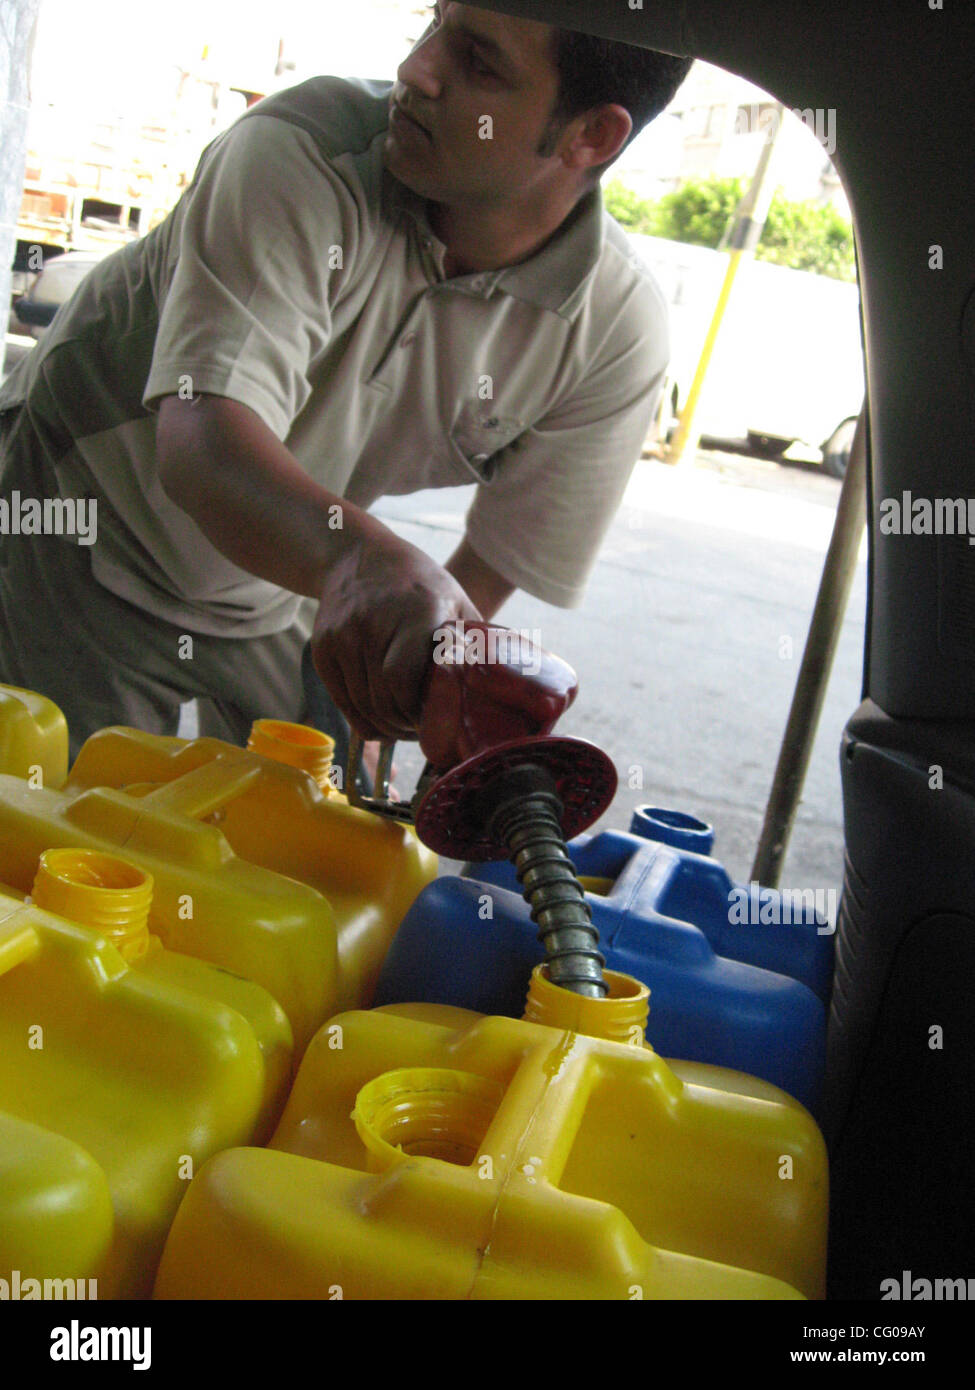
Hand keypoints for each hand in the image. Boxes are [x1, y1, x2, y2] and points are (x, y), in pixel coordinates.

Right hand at [311, 520, 480, 741]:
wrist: (357, 556)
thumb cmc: (417, 584)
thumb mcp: (455, 600)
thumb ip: (475, 641)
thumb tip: (509, 680)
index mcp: (414, 612)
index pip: (401, 679)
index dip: (418, 710)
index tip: (437, 718)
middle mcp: (371, 623)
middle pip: (383, 700)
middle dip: (405, 725)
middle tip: (423, 731)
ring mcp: (341, 636)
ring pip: (362, 707)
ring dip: (385, 726)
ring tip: (405, 726)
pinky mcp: (322, 648)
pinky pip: (342, 702)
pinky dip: (363, 718)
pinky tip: (382, 717)